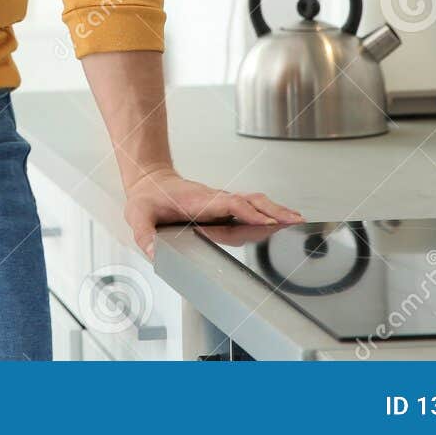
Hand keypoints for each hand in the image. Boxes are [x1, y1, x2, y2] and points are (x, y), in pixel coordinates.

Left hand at [121, 167, 303, 258]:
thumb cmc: (147, 199)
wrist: (149, 183)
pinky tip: (280, 222)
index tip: (267, 220)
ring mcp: (220, 203)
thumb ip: (144, 233)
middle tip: (295, 219)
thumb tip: (153, 251)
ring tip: (297, 221)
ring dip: (275, 210)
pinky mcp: (222, 207)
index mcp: (198, 200)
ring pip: (253, 202)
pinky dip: (267, 212)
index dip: (248, 212)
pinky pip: (248, 207)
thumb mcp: (138, 215)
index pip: (229, 203)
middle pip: (249, 200)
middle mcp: (214, 200)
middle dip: (273, 209)